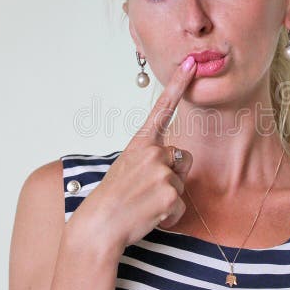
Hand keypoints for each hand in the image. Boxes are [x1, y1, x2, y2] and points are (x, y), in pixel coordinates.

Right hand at [69, 55, 196, 250]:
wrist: (99, 226)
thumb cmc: (113, 198)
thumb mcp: (128, 167)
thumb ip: (150, 158)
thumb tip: (173, 159)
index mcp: (140, 143)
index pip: (162, 109)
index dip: (178, 84)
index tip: (190, 63)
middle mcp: (153, 152)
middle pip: (184, 158)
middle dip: (173, 175)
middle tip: (146, 190)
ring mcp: (162, 173)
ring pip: (182, 183)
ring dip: (169, 198)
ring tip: (144, 204)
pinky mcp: (170, 195)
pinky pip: (181, 207)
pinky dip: (169, 217)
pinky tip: (149, 216)